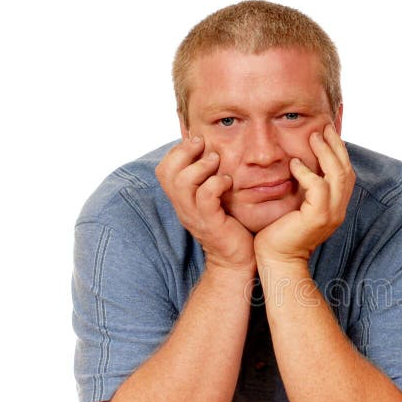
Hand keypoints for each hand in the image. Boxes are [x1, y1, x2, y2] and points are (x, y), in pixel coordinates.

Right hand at [156, 136, 254, 270]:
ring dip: (201, 165)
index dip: (177, 151)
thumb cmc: (231, 226)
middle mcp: (183, 207)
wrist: (237, 260)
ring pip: (183, 183)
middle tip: (203, 143)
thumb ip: (210, 179)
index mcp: (182, 199)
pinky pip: (205, 197)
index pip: (164, 169)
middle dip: (184, 151)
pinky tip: (228, 181)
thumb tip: (214, 151)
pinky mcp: (210, 223)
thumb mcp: (216, 199)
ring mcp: (195, 216)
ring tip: (216, 160)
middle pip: (167, 172)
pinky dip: (216, 183)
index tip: (197, 141)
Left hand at [254, 123, 354, 266]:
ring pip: (337, 174)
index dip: (339, 152)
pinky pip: (317, 186)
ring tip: (313, 136)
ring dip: (325, 153)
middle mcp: (338, 210)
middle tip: (323, 128)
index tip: (328, 133)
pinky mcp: (317, 216)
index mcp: (335, 207)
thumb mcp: (297, 205)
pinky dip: (306, 172)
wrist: (277, 259)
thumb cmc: (281, 233)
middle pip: (346, 170)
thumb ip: (304, 188)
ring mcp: (330, 214)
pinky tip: (294, 163)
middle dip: (336, 146)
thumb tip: (299, 162)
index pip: (346, 174)